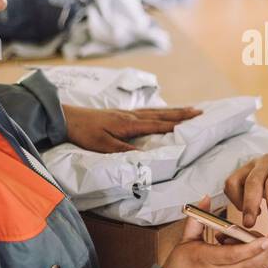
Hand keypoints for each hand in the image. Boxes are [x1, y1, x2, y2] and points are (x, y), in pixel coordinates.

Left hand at [62, 104, 200, 153]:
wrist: (67, 117)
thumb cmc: (84, 133)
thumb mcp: (103, 145)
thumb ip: (124, 151)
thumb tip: (145, 157)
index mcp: (129, 123)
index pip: (158, 124)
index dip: (177, 124)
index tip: (195, 121)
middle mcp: (131, 115)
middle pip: (161, 114)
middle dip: (181, 114)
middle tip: (200, 112)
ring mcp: (127, 113)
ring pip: (155, 111)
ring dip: (173, 111)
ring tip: (189, 110)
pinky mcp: (121, 114)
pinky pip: (147, 112)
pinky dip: (160, 111)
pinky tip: (162, 112)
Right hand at [225, 154, 267, 231]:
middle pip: (252, 181)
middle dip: (250, 206)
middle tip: (251, 225)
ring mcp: (254, 165)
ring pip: (236, 180)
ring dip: (239, 202)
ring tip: (251, 218)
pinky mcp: (245, 172)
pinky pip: (231, 184)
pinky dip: (234, 198)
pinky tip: (249, 209)